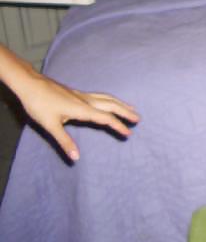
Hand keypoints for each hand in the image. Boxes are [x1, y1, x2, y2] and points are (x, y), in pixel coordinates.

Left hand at [20, 74, 138, 160]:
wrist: (30, 84)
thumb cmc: (39, 105)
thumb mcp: (50, 125)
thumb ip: (64, 141)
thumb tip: (76, 157)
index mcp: (82, 109)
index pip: (106, 118)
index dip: (118, 126)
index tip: (129, 133)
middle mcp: (86, 100)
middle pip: (111, 105)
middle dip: (126, 112)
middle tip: (138, 119)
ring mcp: (82, 95)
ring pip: (107, 98)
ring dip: (120, 104)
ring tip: (131, 108)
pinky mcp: (77, 93)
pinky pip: (100, 96)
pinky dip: (111, 99)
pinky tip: (109, 101)